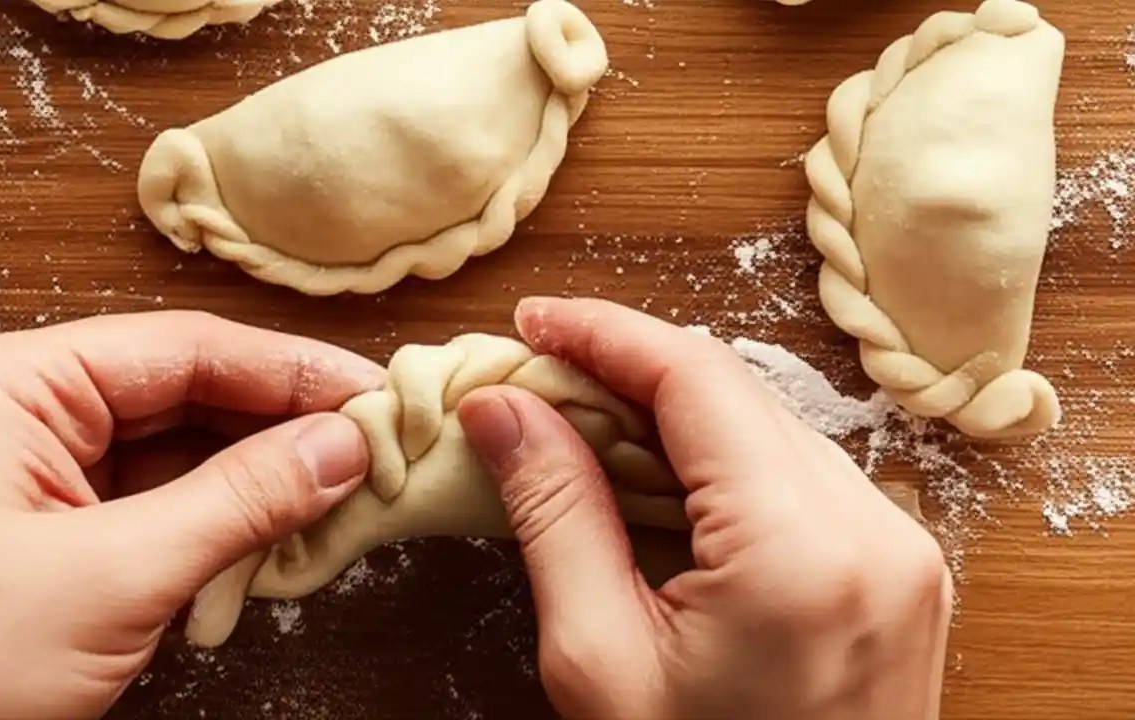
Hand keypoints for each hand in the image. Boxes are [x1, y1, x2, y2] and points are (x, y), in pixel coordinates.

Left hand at [0, 311, 383, 719]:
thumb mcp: (114, 578)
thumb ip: (240, 501)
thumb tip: (344, 446)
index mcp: (11, 386)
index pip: (182, 350)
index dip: (290, 369)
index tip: (374, 391)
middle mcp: (21, 411)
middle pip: (184, 392)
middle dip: (280, 421)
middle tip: (374, 440)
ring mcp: (35, 472)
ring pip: (177, 449)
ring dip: (258, 473)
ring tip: (344, 484)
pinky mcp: (52, 530)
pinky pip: (156, 500)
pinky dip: (221, 517)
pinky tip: (282, 525)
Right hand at [458, 298, 951, 719]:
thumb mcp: (598, 660)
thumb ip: (554, 514)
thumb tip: (504, 409)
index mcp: (800, 549)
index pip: (694, 378)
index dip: (602, 333)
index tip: (530, 325)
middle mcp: (873, 529)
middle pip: (733, 393)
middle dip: (627, 374)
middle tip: (537, 386)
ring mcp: (899, 546)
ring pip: (765, 426)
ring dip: (671, 417)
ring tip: (582, 436)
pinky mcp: (897, 564)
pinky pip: (796, 473)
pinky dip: (719, 462)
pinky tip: (656, 484)